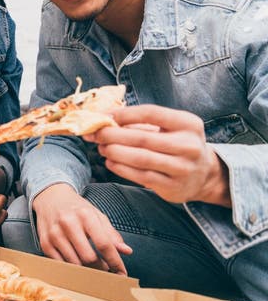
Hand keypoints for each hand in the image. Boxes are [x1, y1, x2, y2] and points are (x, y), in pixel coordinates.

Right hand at [31, 183, 131, 273]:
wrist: (50, 198)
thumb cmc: (77, 209)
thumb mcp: (97, 216)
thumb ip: (111, 234)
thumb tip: (127, 252)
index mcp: (85, 215)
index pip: (104, 244)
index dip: (115, 261)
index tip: (122, 273)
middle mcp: (68, 224)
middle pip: (88, 258)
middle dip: (100, 268)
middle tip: (106, 270)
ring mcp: (54, 234)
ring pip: (75, 263)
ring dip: (87, 270)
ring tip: (93, 267)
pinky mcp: (45, 243)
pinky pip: (61, 264)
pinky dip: (72, 267)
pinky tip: (77, 263)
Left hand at [85, 105, 229, 206]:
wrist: (204, 174)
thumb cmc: (177, 144)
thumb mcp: (168, 128)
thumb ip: (139, 122)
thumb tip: (103, 118)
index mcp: (188, 124)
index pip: (151, 113)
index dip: (124, 114)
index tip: (104, 115)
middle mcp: (189, 145)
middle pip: (142, 138)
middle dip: (113, 135)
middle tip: (96, 134)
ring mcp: (182, 168)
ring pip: (140, 158)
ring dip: (114, 152)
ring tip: (102, 148)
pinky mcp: (173, 186)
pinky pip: (141, 176)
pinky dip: (121, 168)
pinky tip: (110, 162)